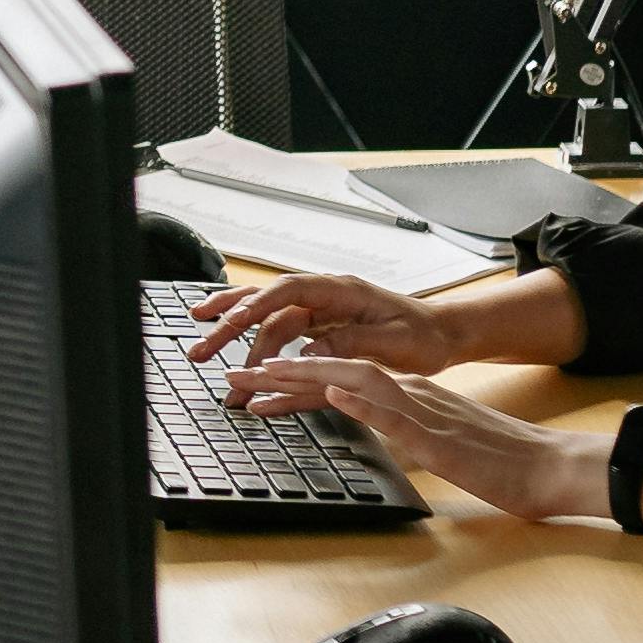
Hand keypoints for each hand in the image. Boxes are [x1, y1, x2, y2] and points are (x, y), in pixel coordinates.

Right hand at [180, 270, 482, 374]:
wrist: (444, 335)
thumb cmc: (425, 336)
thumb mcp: (395, 342)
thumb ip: (351, 342)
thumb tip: (307, 352)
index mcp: (342, 291)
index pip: (288, 291)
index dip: (256, 306)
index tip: (231, 324)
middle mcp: (324, 296)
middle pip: (266, 304)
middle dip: (229, 325)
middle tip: (201, 351)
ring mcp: (319, 310)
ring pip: (265, 316)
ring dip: (232, 332)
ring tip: (199, 346)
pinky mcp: (318, 327)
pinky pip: (277, 330)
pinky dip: (250, 337)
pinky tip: (229, 343)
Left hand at [211, 347, 602, 521]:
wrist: (551, 467)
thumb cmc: (502, 460)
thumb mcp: (440, 440)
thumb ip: (403, 427)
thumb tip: (366, 423)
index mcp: (412, 396)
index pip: (344, 376)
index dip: (297, 373)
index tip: (256, 376)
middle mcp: (413, 395)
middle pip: (340, 371)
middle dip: (283, 369)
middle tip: (236, 371)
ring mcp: (427, 412)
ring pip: (358, 383)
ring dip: (309, 376)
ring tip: (267, 372)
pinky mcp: (442, 438)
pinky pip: (398, 416)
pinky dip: (364, 404)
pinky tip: (337, 396)